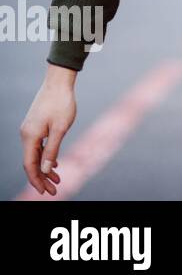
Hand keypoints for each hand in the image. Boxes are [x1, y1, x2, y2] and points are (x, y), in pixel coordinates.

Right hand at [19, 66, 76, 196]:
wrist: (59, 82)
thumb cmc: (62, 103)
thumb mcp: (61, 128)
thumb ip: (52, 150)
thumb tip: (45, 169)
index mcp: (30, 137)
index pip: (30, 165)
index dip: (37, 180)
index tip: (45, 192)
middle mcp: (26, 134)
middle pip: (32, 162)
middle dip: (42, 178)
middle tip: (55, 190)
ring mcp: (30, 130)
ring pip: (36, 155)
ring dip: (46, 168)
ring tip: (58, 180)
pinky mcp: (36, 125)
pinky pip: (39, 146)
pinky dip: (46, 157)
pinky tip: (55, 164)